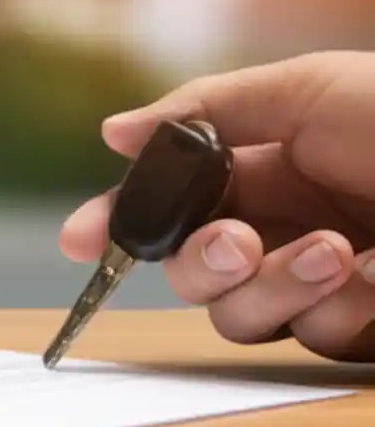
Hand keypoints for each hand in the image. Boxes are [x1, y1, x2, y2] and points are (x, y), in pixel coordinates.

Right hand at [61, 51, 374, 360]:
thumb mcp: (310, 90)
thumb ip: (204, 112)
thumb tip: (114, 132)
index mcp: (266, 165)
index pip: (173, 198)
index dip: (122, 219)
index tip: (80, 239)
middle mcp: (284, 225)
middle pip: (190, 266)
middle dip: (200, 260)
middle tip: (238, 241)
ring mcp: (322, 280)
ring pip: (238, 312)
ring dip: (275, 284)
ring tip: (335, 251)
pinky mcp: (361, 326)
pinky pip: (311, 337)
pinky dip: (338, 307)